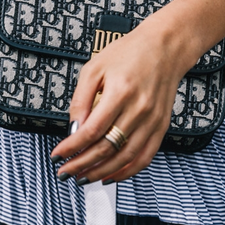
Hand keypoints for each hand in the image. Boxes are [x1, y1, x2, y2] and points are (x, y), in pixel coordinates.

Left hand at [50, 16, 195, 184]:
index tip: (58, 154)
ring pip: (125, 157)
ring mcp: (153, 120)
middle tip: (66, 172)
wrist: (166, 47)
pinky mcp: (161, 126)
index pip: (92, 130)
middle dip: (82, 164)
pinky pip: (145, 157)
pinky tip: (111, 175)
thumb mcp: (95, 68)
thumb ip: (81, 99)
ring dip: (101, 172)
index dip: (72, 147)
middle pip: (107, 147)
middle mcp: (139, 109)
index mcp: (120, 92)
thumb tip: (73, 129)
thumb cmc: (130, 53)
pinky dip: (127, 171)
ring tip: (84, 177)